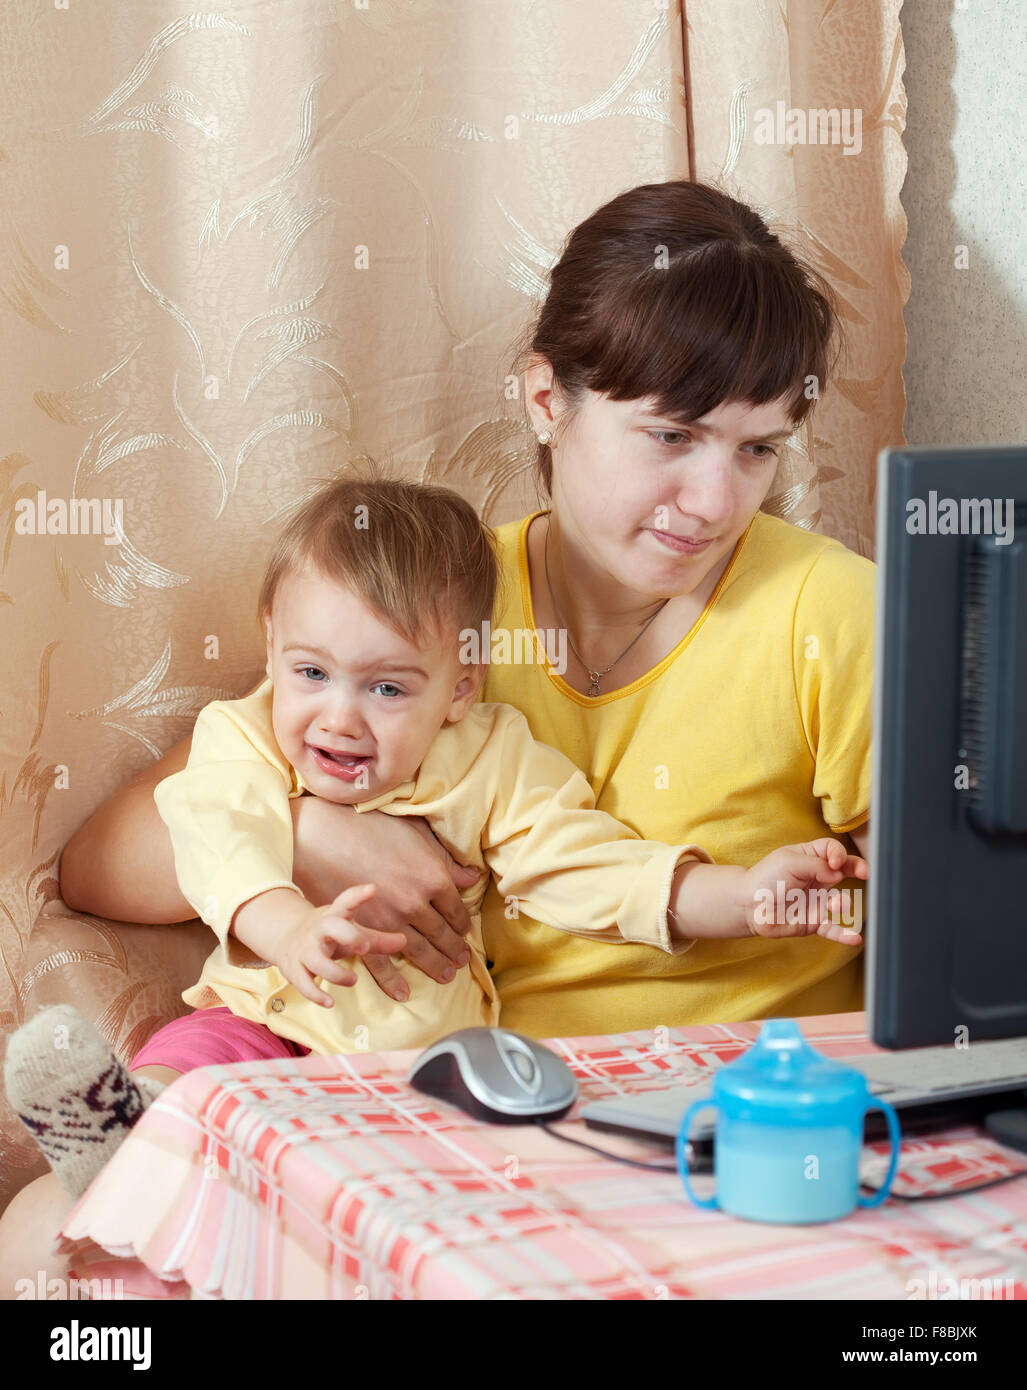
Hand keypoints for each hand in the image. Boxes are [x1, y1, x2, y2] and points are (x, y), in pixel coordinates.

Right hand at [273, 885, 409, 1006]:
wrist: (284, 936)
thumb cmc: (328, 934)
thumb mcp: (350, 932)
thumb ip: (376, 939)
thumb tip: (405, 941)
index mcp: (335, 916)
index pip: (346, 902)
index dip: (358, 895)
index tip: (372, 888)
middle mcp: (318, 930)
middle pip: (331, 927)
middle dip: (348, 935)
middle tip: (364, 945)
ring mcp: (305, 949)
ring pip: (317, 960)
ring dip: (336, 973)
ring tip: (353, 980)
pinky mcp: (294, 969)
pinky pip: (303, 983)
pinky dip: (315, 994)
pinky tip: (330, 1002)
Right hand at [290, 798, 480, 998]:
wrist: (325, 835)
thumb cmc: (372, 827)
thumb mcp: (417, 835)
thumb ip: (446, 860)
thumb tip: (470, 878)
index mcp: (433, 878)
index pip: (456, 910)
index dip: (463, 924)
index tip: (465, 931)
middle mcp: (416, 903)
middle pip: (442, 934)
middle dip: (454, 949)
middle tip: (462, 960)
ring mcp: (389, 921)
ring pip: (418, 951)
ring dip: (434, 965)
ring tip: (446, 975)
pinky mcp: (362, 931)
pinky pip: (380, 963)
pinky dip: (392, 981)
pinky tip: (402, 993)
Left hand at [741, 839, 867, 945]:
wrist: (749, 905)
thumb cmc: (765, 878)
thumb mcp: (789, 861)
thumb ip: (816, 865)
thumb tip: (838, 872)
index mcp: (810, 858)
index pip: (833, 850)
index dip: (838, 854)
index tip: (835, 862)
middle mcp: (818, 878)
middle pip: (845, 871)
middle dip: (858, 868)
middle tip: (865, 872)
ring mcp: (817, 900)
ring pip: (840, 901)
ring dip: (843, 902)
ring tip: (838, 904)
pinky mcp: (813, 921)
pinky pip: (832, 929)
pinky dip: (844, 935)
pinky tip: (855, 939)